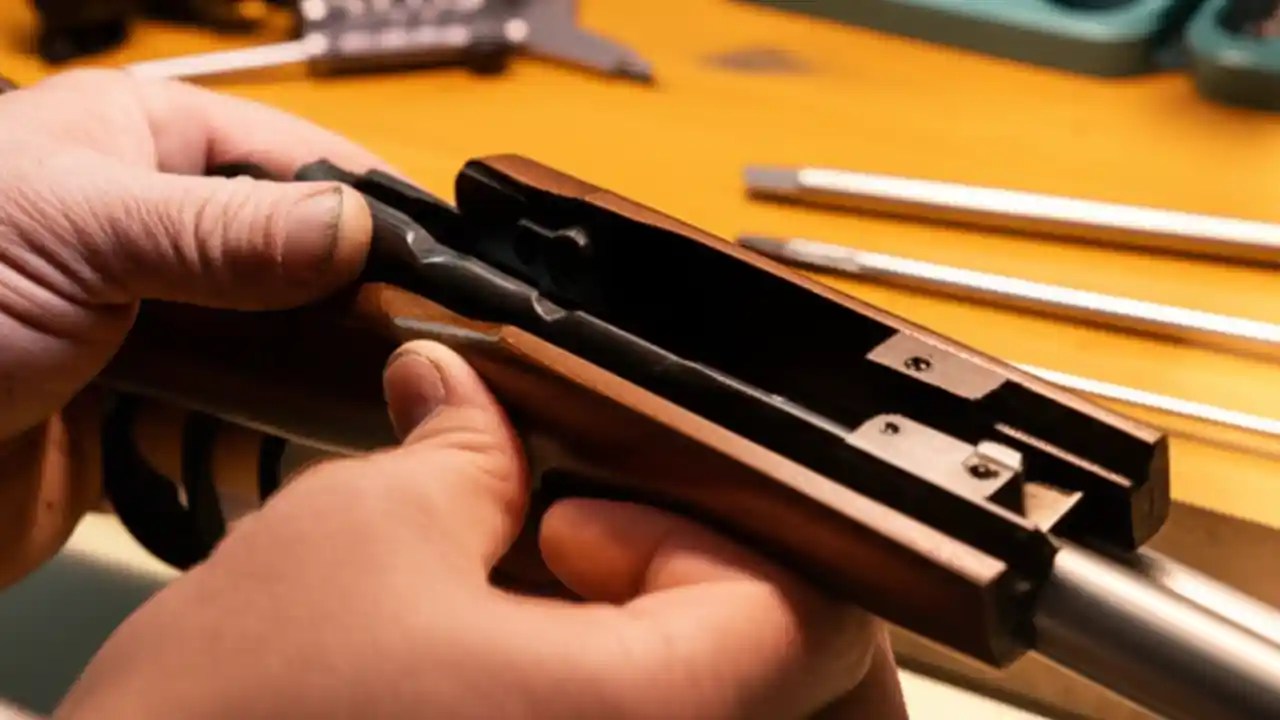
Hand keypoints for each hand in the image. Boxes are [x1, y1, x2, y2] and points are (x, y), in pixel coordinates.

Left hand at [0, 69, 386, 586]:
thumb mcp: (83, 234)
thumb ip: (227, 234)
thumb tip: (358, 226)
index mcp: (142, 145)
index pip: (294, 157)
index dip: (372, 202)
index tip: (447, 260)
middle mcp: (158, 229)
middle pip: (299, 256)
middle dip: (358, 302)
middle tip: (432, 347)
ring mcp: (158, 324)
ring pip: (279, 343)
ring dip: (321, 379)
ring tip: (385, 404)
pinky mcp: (150, 411)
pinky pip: (239, 422)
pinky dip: (272, 440)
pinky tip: (310, 451)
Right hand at [54, 341, 907, 719]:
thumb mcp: (364, 533)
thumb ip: (468, 446)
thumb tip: (468, 386)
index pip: (817, 612)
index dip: (716, 529)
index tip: (601, 507)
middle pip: (821, 690)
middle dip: (725, 592)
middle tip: (595, 552)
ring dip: (696, 645)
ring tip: (555, 606)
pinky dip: (639, 694)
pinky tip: (528, 660)